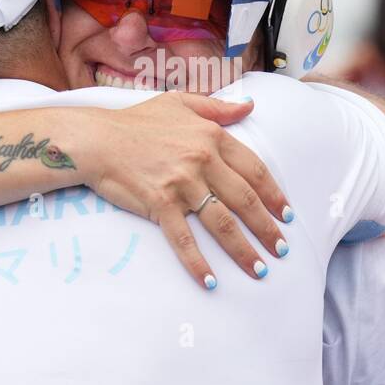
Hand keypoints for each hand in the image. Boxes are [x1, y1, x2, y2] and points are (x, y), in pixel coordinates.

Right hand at [83, 92, 292, 289]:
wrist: (97, 139)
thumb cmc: (136, 121)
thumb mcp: (180, 103)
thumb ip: (217, 109)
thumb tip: (249, 106)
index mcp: (211, 137)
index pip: (254, 170)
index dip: (274, 195)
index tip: (286, 215)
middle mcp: (202, 160)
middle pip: (245, 200)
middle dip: (267, 229)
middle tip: (281, 250)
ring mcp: (182, 184)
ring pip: (222, 223)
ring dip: (243, 250)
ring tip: (258, 269)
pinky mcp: (160, 204)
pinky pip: (184, 239)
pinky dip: (198, 263)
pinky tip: (211, 281)